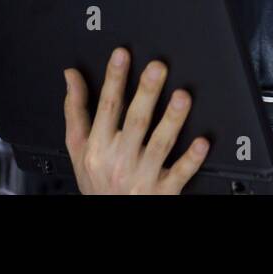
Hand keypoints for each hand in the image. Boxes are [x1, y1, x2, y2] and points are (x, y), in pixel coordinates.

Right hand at [63, 46, 209, 193]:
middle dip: (147, 93)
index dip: (114, 79)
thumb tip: (71, 76)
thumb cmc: (96, 183)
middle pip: (136, 121)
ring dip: (171, 120)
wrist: (112, 218)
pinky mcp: (163, 191)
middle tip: (158, 67)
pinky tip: (201, 142)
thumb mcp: (78, 149)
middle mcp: (119, 160)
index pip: (107, 107)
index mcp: (99, 147)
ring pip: (159, 144)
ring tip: (182, 97)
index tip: (122, 55)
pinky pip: (179, 174)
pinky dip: (191, 159)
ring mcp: (142, 176)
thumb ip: (76, 111)